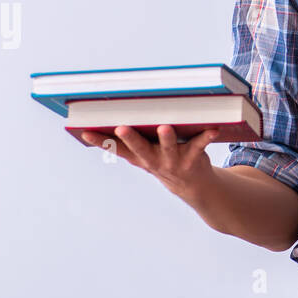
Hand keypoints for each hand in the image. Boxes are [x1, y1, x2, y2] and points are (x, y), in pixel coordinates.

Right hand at [79, 125, 221, 197]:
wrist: (192, 184)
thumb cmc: (163, 158)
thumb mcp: (145, 152)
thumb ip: (131, 138)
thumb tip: (110, 112)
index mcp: (139, 156)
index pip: (116, 148)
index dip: (100, 141)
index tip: (85, 131)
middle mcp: (153, 159)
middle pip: (140, 148)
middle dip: (131, 138)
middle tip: (121, 128)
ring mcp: (173, 160)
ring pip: (168, 147)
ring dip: (166, 138)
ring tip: (165, 127)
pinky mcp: (193, 157)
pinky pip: (199, 144)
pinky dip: (206, 136)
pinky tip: (212, 128)